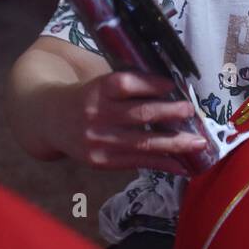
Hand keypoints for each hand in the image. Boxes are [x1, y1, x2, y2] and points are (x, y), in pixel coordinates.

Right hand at [54, 71, 209, 172]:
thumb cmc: (89, 97)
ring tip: (198, 142)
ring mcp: (98, 141)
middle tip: (191, 111)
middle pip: (139, 114)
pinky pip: (137, 162)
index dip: (150, 84)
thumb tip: (174, 90)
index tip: (172, 85)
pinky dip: (162, 163)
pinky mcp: (101, 161)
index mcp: (98, 89)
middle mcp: (97, 114)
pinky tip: (182, 164)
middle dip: (170, 113)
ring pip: (142, 143)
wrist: (50, 120)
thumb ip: (130, 86)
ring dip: (174, 143)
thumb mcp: (101, 84)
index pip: (125, 83)